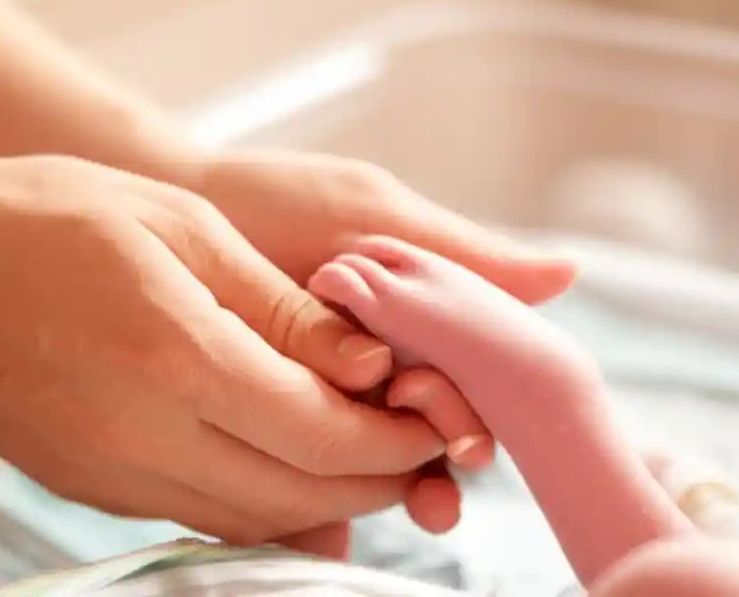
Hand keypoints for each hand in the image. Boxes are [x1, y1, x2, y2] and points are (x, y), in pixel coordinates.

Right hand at [0, 147, 449, 543]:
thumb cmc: (42, 220)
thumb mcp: (181, 227)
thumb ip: (280, 306)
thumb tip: (367, 360)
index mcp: (176, 355)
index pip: (322, 431)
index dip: (393, 436)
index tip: (429, 414)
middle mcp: (142, 435)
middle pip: (300, 492)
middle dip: (377, 477)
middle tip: (416, 443)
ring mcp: (109, 474)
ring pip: (255, 519)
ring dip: (326, 498)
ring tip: (363, 455)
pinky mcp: (86, 488)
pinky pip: (201, 516)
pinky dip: (262, 502)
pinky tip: (284, 461)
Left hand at [177, 149, 576, 537]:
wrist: (172, 205)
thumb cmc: (279, 202)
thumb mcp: (372, 219)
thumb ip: (460, 256)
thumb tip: (566, 273)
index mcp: (418, 322)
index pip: (466, 387)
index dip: (472, 422)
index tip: (470, 448)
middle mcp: (379, 368)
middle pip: (423, 437)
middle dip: (434, 474)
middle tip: (432, 500)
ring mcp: (325, 399)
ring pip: (369, 464)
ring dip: (386, 496)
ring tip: (388, 519)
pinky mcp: (272, 421)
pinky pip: (302, 474)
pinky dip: (316, 510)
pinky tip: (322, 537)